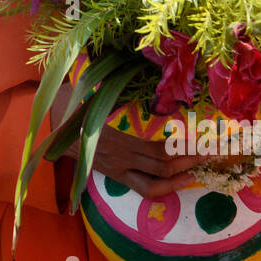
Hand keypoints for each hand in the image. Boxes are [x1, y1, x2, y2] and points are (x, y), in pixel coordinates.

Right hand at [49, 83, 226, 198]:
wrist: (48, 132)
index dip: (185, 150)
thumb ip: (117, 90)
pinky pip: (143, 188)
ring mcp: (117, 171)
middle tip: (212, 154)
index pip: (160, 151)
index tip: (204, 142)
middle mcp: (119, 159)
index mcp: (117, 140)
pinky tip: (180, 179)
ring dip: (181, 179)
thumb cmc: (73, 108)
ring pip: (154, 185)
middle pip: (163, 169)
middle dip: (190, 163)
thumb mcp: (95, 97)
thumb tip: (138, 72)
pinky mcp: (115, 177)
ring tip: (199, 170)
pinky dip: (165, 186)